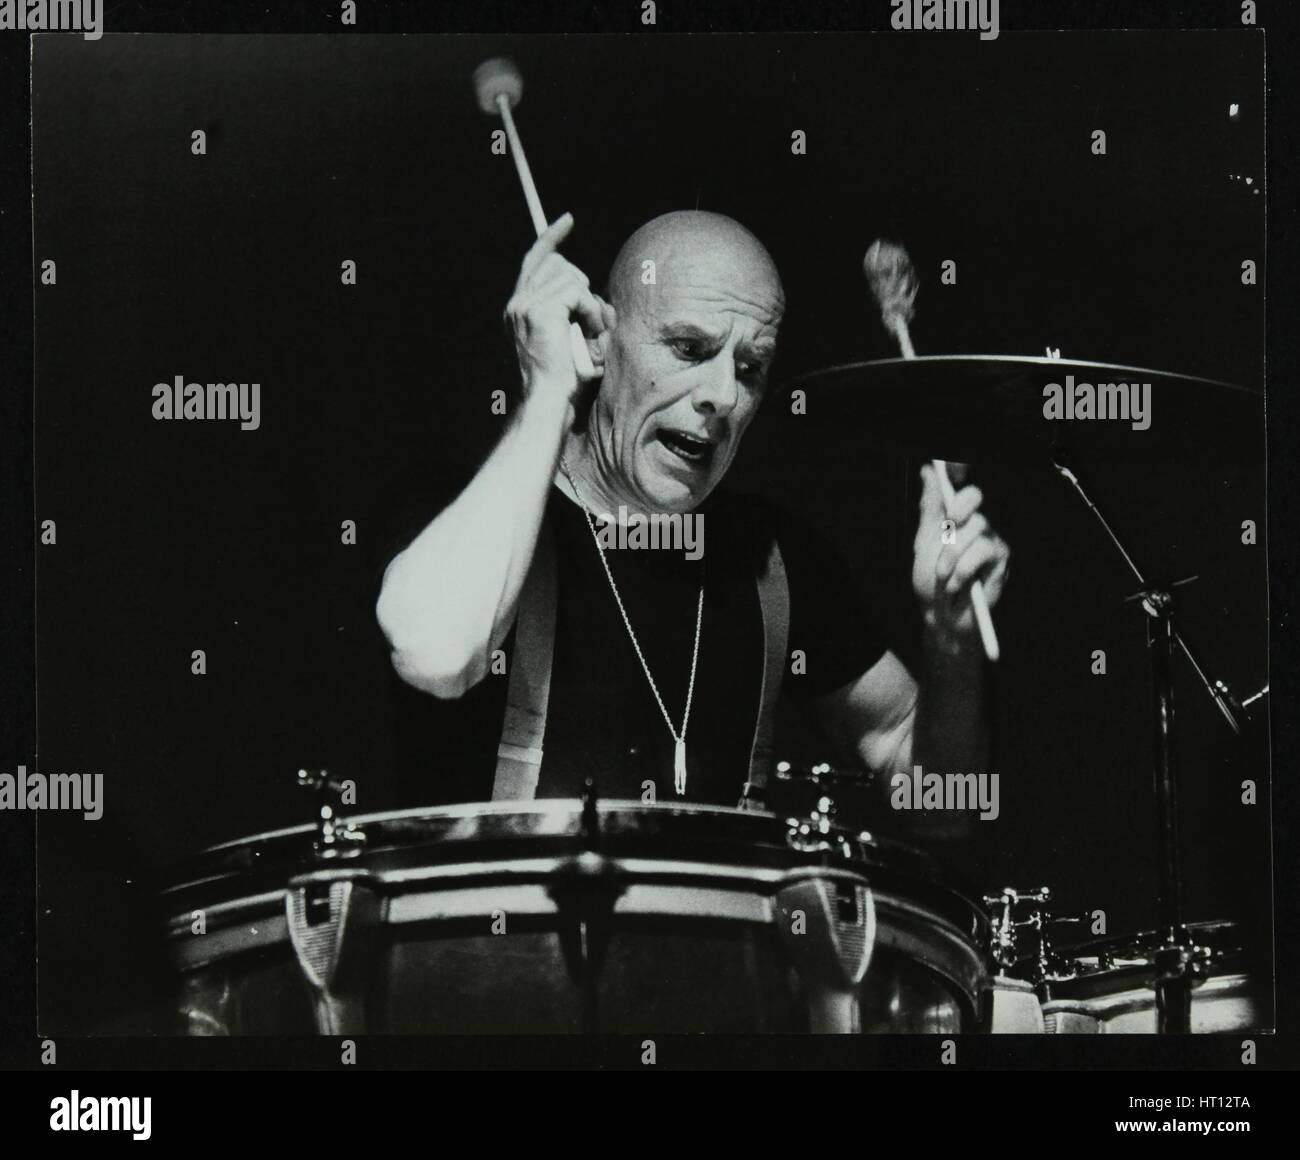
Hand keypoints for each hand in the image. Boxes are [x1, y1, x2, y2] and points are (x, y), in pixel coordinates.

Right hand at [504, 212, 613, 409]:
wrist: (547, 401)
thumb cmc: (561, 382)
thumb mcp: (565, 340)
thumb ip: (569, 313)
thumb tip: (590, 293)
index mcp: (518, 310)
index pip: (535, 260)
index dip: (552, 238)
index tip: (567, 220)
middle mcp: (517, 304)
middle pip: (560, 264)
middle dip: (583, 287)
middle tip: (593, 321)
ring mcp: (526, 305)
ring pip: (572, 278)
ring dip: (591, 305)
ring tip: (592, 334)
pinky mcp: (541, 311)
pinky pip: (578, 293)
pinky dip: (592, 313)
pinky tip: (591, 334)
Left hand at [911, 463, 1009, 649]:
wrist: (940, 616)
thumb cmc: (931, 580)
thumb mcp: (924, 542)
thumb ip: (930, 508)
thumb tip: (928, 470)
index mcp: (956, 514)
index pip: (962, 481)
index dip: (958, 465)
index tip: (950, 463)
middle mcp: (976, 521)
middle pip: (972, 497)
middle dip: (955, 512)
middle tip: (947, 527)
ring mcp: (991, 538)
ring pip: (976, 527)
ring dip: (952, 555)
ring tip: (943, 577)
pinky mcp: (1002, 558)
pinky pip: (984, 550)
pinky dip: (963, 569)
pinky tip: (956, 585)